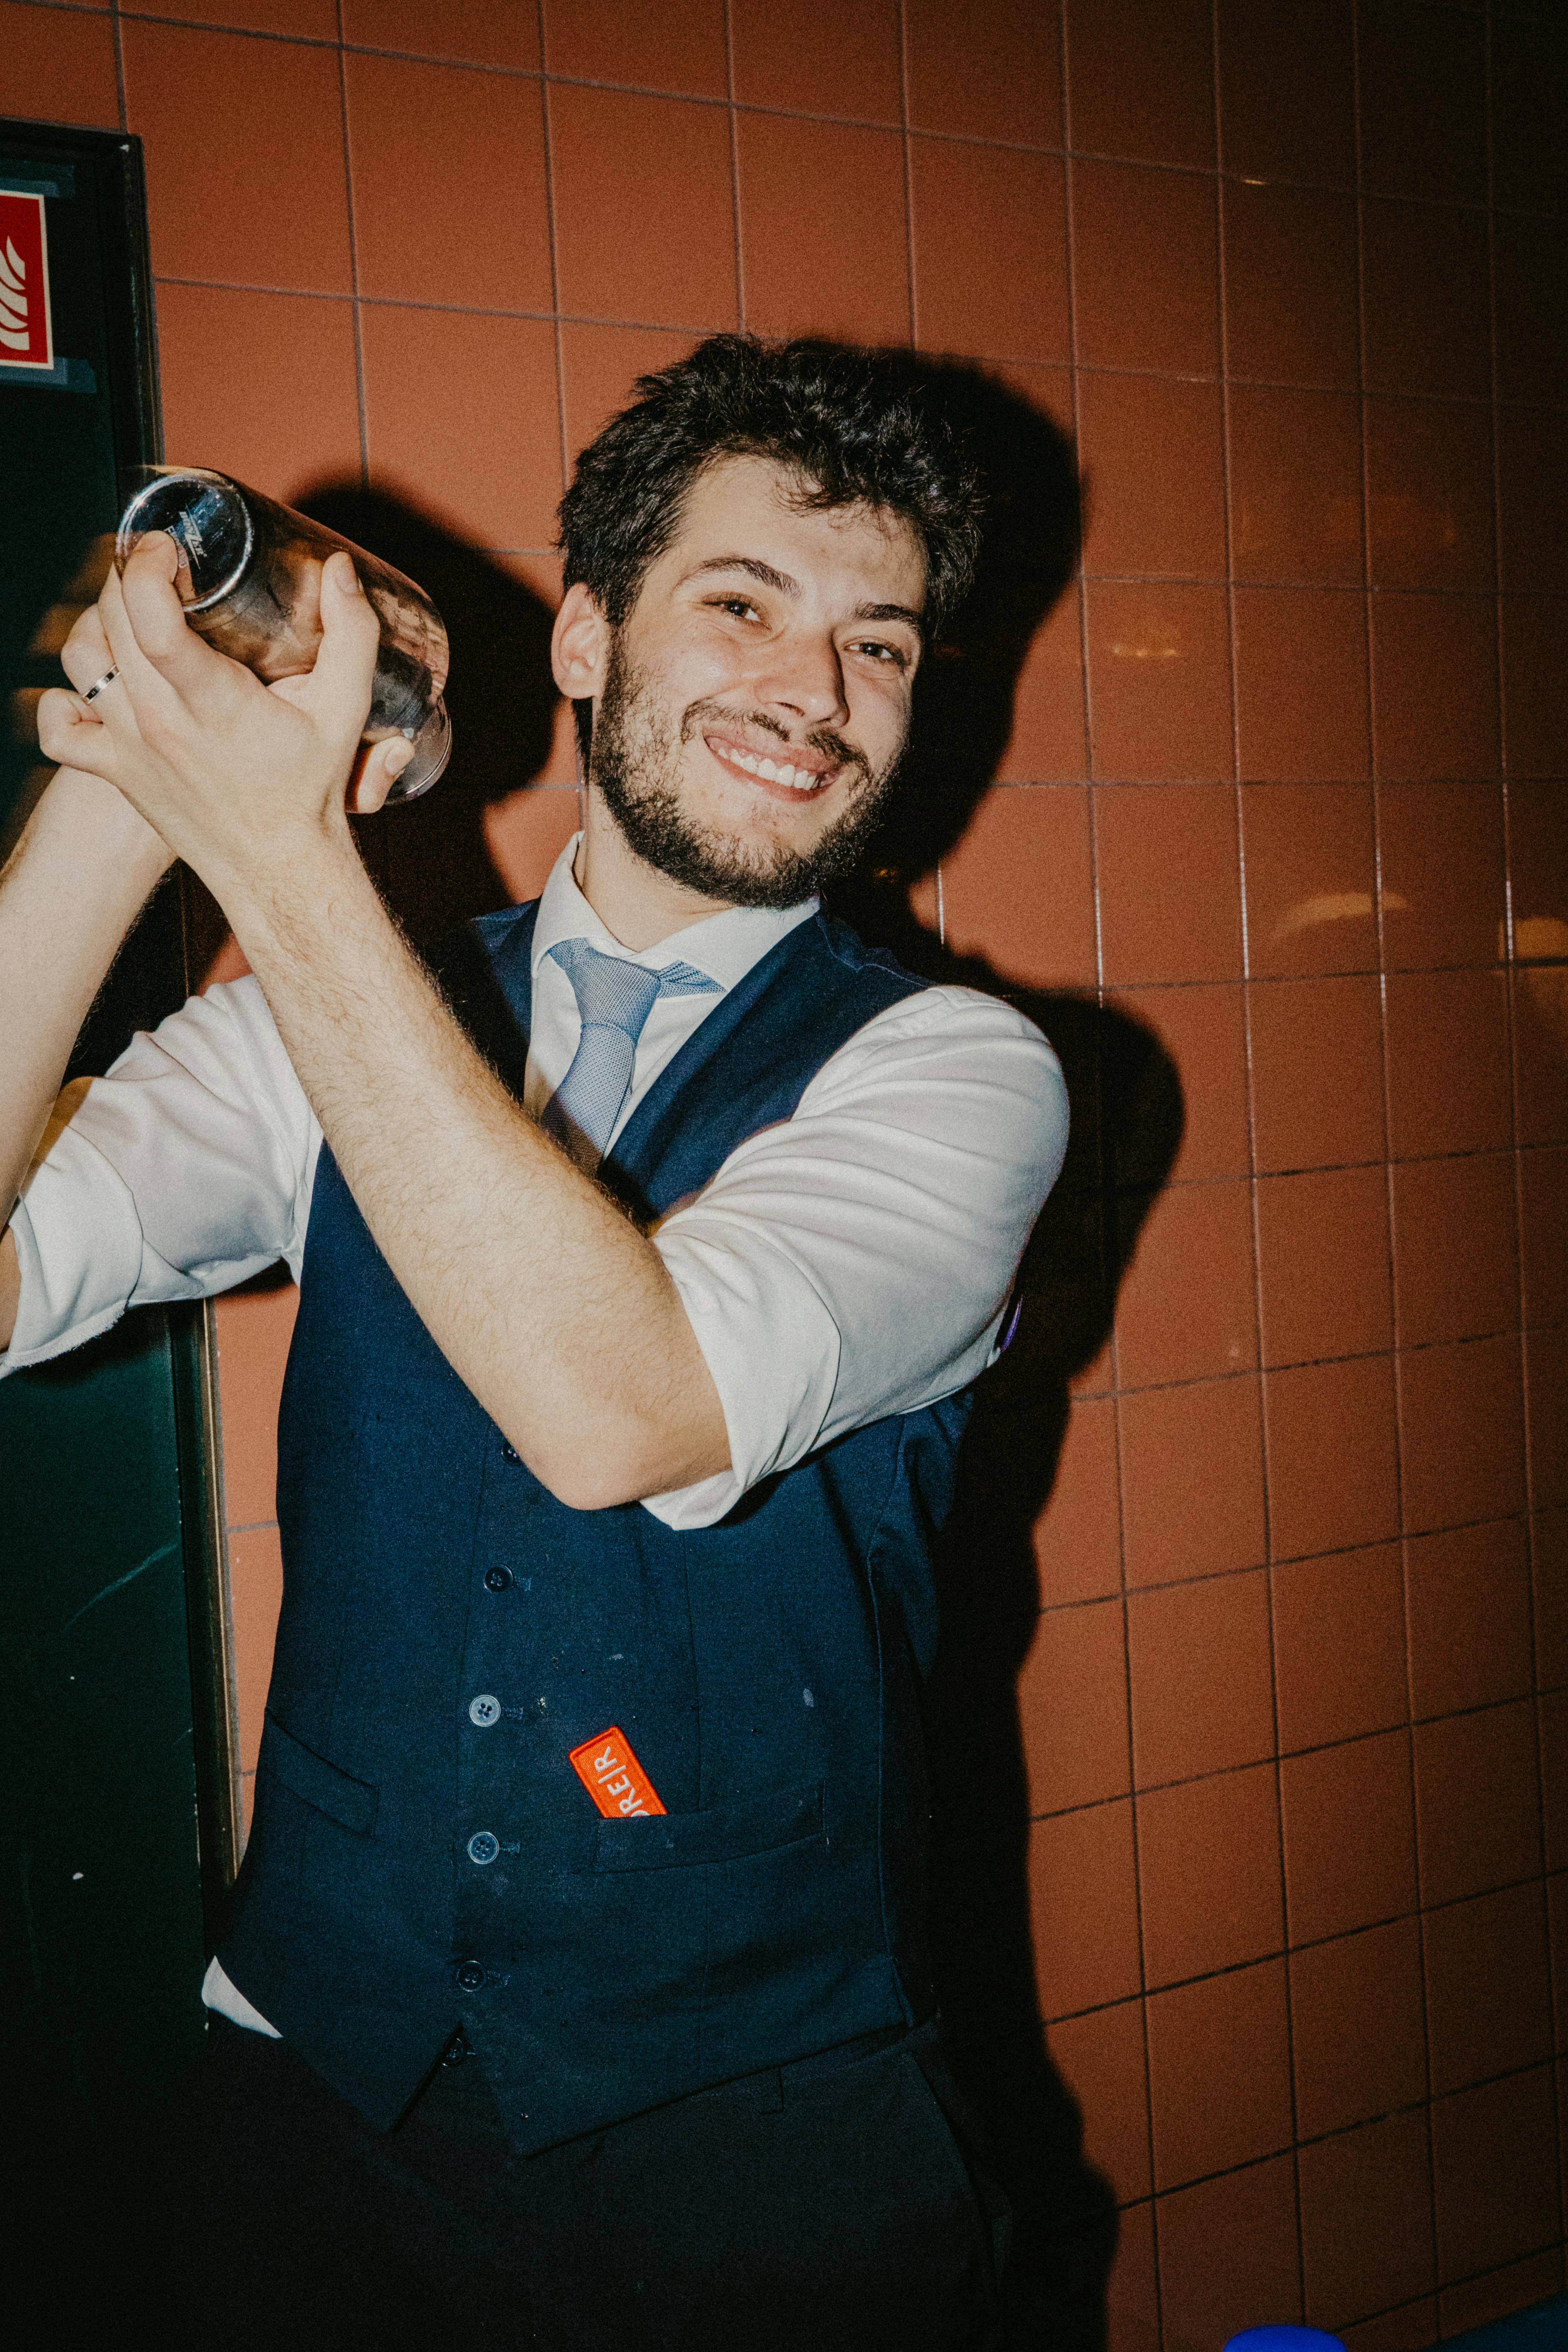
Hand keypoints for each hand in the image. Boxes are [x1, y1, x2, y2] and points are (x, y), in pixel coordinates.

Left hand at [35, 538, 412, 896]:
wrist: (279, 868)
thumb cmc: (310, 790)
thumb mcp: (345, 709)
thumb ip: (352, 635)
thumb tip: (339, 568)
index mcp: (212, 702)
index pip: (151, 619)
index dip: (148, 566)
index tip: (167, 547)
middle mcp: (159, 722)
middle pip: (111, 621)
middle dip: (129, 576)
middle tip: (161, 569)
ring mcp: (130, 747)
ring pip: (80, 660)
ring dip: (97, 623)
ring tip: (130, 614)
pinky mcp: (115, 772)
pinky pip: (58, 730)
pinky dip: (61, 702)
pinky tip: (95, 687)